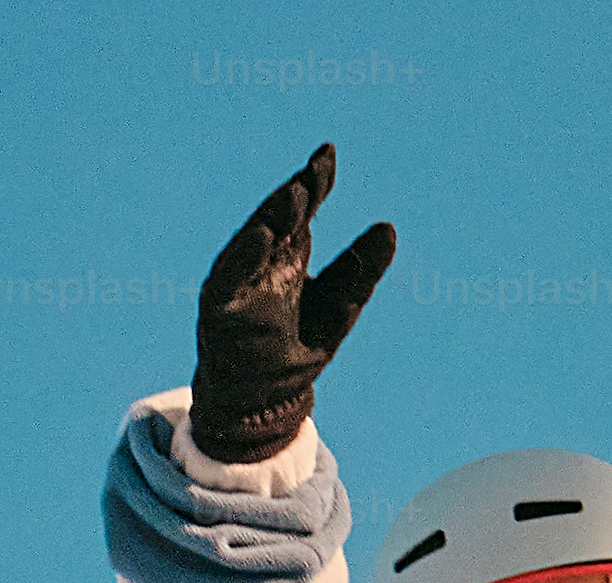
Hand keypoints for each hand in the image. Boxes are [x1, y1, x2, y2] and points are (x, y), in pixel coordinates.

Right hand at [190, 144, 394, 464]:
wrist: (265, 401)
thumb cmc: (296, 349)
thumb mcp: (340, 307)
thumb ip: (362, 270)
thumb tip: (389, 228)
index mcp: (287, 253)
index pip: (301, 209)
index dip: (315, 180)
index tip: (329, 153)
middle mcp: (261, 260)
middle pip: (279, 217)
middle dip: (297, 193)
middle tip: (317, 169)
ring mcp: (239, 280)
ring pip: (255, 239)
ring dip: (274, 216)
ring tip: (298, 193)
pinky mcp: (222, 306)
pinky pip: (231, 276)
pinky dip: (245, 256)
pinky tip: (264, 235)